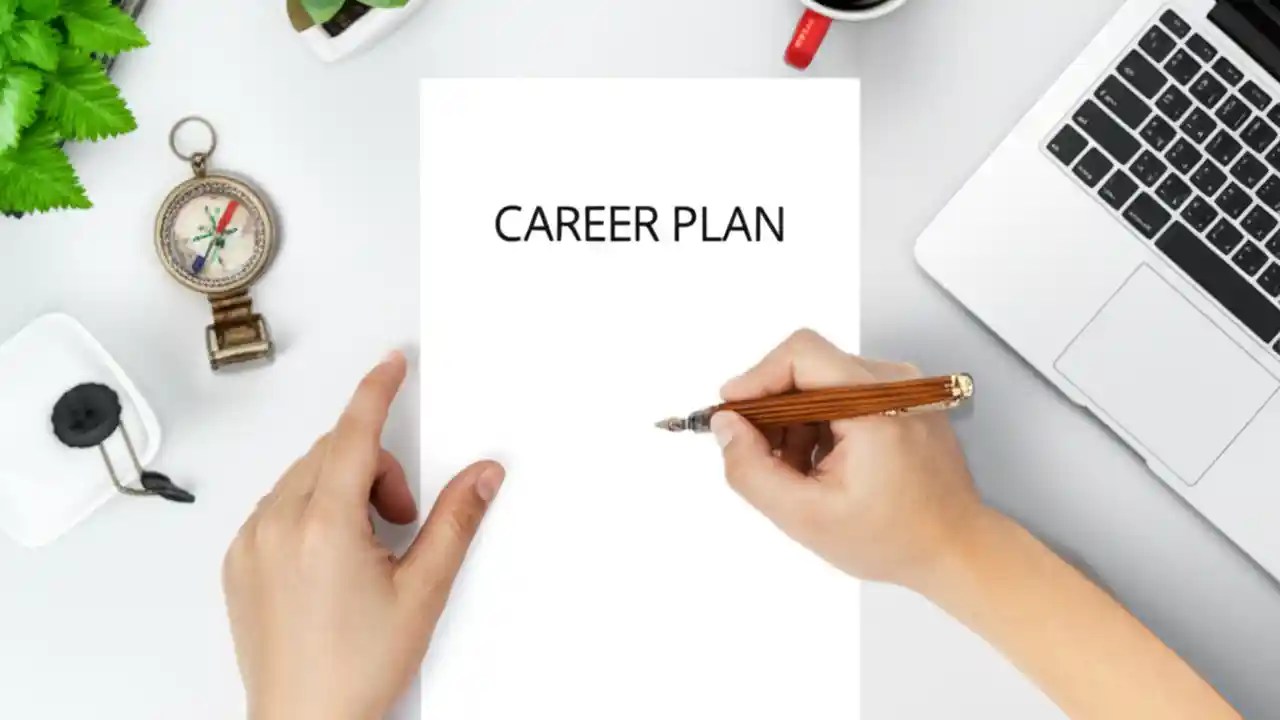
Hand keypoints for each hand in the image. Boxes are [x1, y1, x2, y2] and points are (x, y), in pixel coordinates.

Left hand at [222, 352, 504, 719]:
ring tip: (365, 551)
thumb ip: (455, 522)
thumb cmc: (355, 670)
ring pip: (303, 478)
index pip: (354, 433)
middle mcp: (277, 526)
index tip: (390, 365)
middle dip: (374, 470)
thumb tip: (482, 476)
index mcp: (324, 526)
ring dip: (341, 490)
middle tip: (399, 523)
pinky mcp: (237, 562)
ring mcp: (251, 544)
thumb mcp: (423, 592)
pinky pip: (277, 507)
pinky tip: (331, 561)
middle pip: (332, 453)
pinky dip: (309, 512)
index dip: (377, 392)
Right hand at [711, 329, 985, 590]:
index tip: (730, 412)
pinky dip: (821, 425)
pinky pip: (843, 394)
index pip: (802, 355)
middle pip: (808, 369)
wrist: (956, 549)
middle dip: (774, 413)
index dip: (756, 378)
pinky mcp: (903, 398)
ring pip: (822, 383)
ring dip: (796, 423)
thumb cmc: (892, 539)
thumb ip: (752, 470)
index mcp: (877, 405)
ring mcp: (903, 388)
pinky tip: (823, 466)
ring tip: (799, 473)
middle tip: (762, 458)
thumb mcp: (806, 517)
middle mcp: (895, 383)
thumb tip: (725, 425)